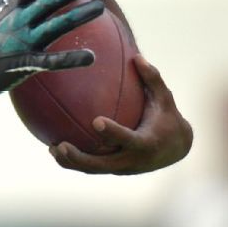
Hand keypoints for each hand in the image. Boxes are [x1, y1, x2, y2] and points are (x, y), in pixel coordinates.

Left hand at [50, 55, 192, 173]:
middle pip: (103, 164)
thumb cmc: (168, 117)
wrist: (176, 148)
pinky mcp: (116, 169)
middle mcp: (133, 160)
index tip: (96, 122)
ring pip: (94, 169)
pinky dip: (75, 161)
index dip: (113, 133)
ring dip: (72, 162)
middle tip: (60, 145)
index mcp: (146, 143)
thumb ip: (152, 79)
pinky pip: (93, 166)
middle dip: (80, 157)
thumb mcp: (165, 98)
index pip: (127, 139)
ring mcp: (123, 168)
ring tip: (51, 148)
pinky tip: (56, 147)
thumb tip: (137, 56)